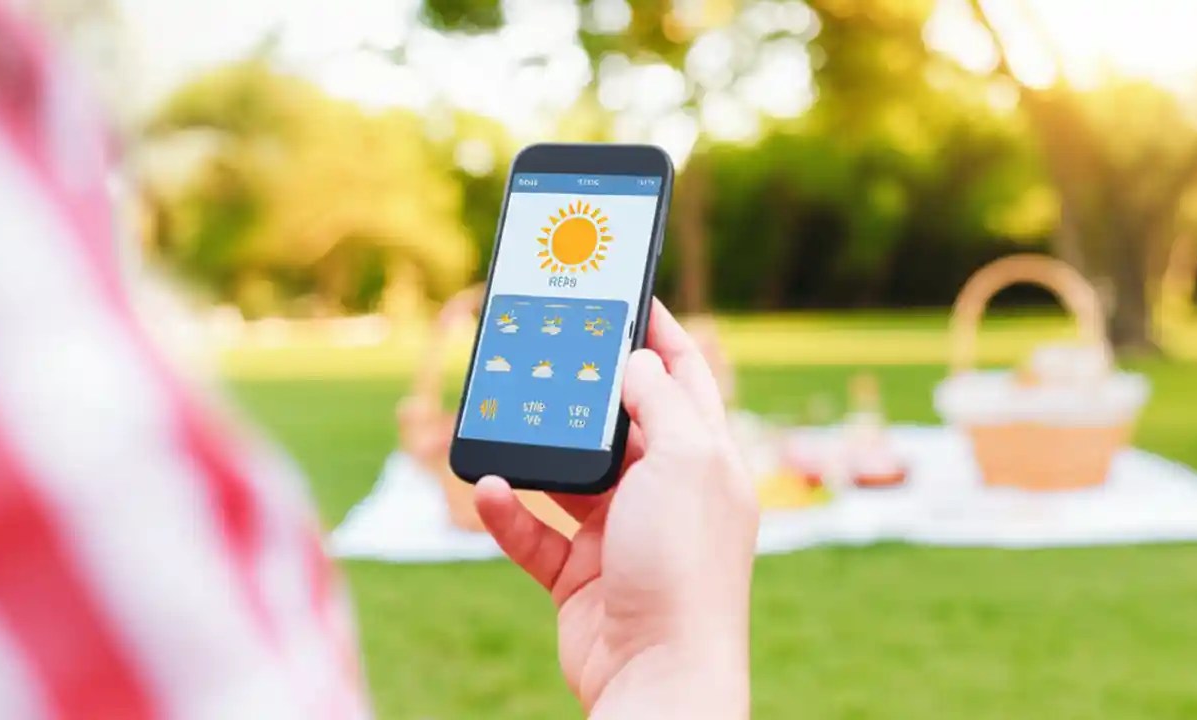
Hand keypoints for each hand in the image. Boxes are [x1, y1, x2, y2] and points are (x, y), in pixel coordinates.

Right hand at [474, 299, 758, 718]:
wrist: (657, 674)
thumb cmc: (683, 566)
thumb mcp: (685, 463)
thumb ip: (661, 404)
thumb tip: (638, 360)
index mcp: (706, 462)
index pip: (685, 378)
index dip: (658, 333)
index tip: (626, 293)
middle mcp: (666, 494)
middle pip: (620, 423)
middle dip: (582, 389)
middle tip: (545, 349)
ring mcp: (622, 535)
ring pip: (569, 477)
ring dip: (536, 452)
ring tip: (503, 417)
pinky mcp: (581, 576)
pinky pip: (536, 533)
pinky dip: (510, 511)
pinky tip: (490, 488)